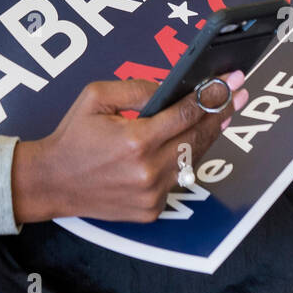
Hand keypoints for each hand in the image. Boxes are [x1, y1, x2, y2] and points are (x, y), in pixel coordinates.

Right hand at [11, 72, 248, 224]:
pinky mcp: (151, 211)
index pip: (188, 114)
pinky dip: (183, 160)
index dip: (214, 96)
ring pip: (192, 160)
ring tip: (221, 116)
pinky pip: (177, 180)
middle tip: (239, 95)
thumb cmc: (74, 136)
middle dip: (221, 113)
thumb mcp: (96, 97)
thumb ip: (135, 88)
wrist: (53, 181)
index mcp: (136, 139)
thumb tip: (170, 86)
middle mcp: (148, 170)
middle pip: (199, 138)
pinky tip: (188, 144)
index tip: (234, 81)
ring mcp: (152, 194)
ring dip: (208, 137)